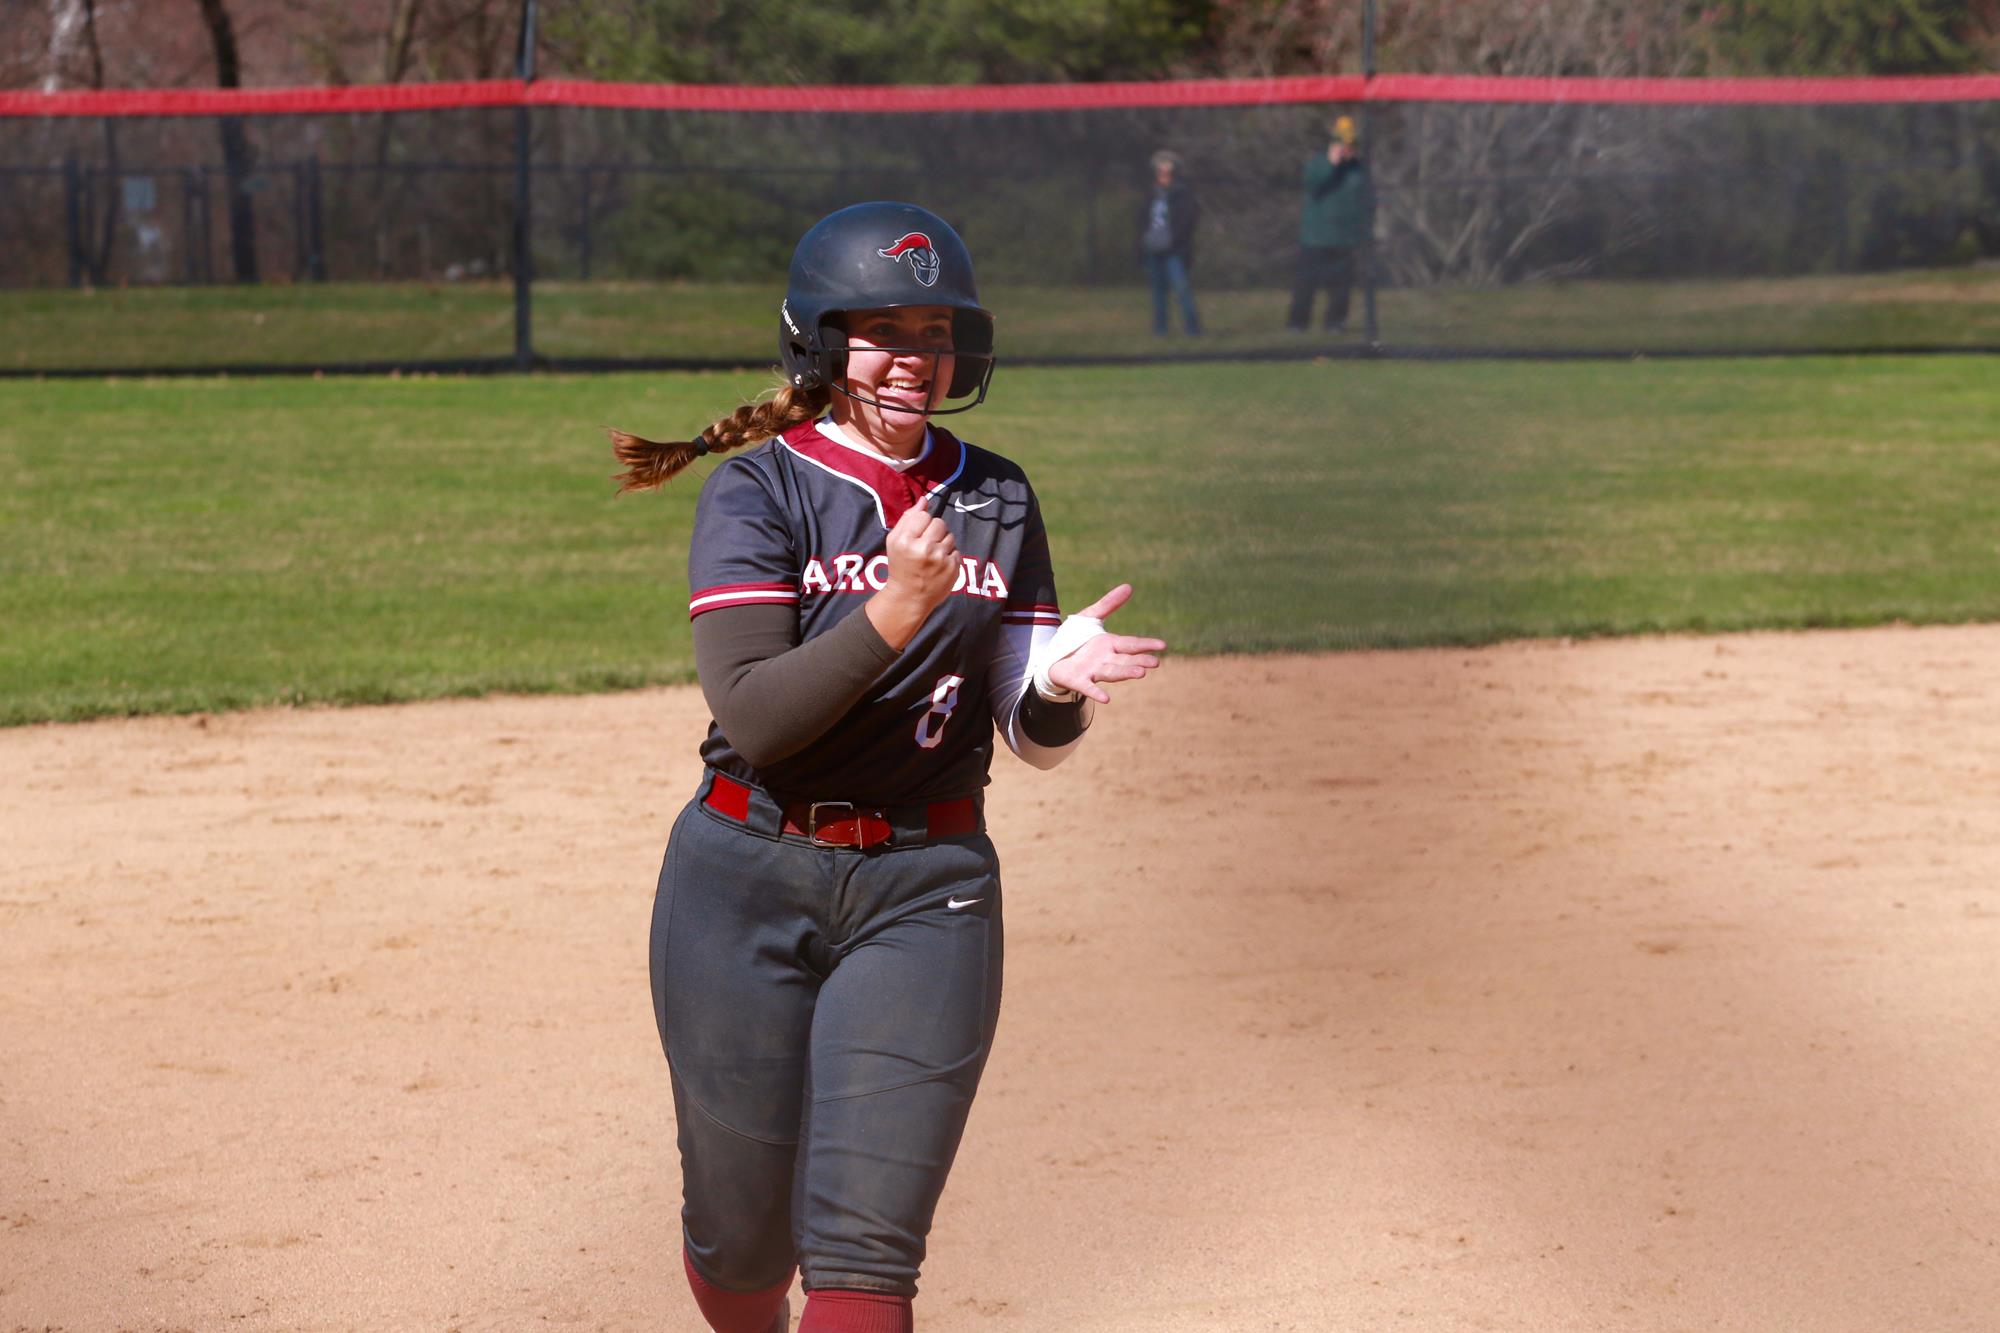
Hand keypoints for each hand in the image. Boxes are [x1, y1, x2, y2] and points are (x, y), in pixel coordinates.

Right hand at [866, 502, 959, 648]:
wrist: (909, 596)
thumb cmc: (901, 565)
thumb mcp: (895, 541)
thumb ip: (908, 518)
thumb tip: (925, 500)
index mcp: (906, 540)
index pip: (924, 516)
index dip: (921, 524)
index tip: (917, 536)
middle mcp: (924, 548)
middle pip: (939, 523)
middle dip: (934, 532)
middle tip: (926, 546)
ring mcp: (940, 559)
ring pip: (950, 536)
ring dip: (943, 543)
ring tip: (933, 556)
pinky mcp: (953, 568)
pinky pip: (956, 550)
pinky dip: (949, 556)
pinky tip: (939, 565)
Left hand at [1046, 584, 1166, 703]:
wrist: (1052, 655)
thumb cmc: (1076, 638)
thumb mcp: (1090, 616)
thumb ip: (1109, 603)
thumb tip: (1129, 586)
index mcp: (1110, 644)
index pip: (1131, 644)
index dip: (1146, 644)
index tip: (1163, 645)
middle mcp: (1105, 659)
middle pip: (1125, 660)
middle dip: (1139, 661)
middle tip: (1154, 663)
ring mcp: (1093, 670)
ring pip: (1112, 672)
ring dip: (1125, 673)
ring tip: (1141, 673)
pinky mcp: (1078, 680)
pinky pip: (1088, 687)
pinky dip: (1096, 692)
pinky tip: (1106, 699)